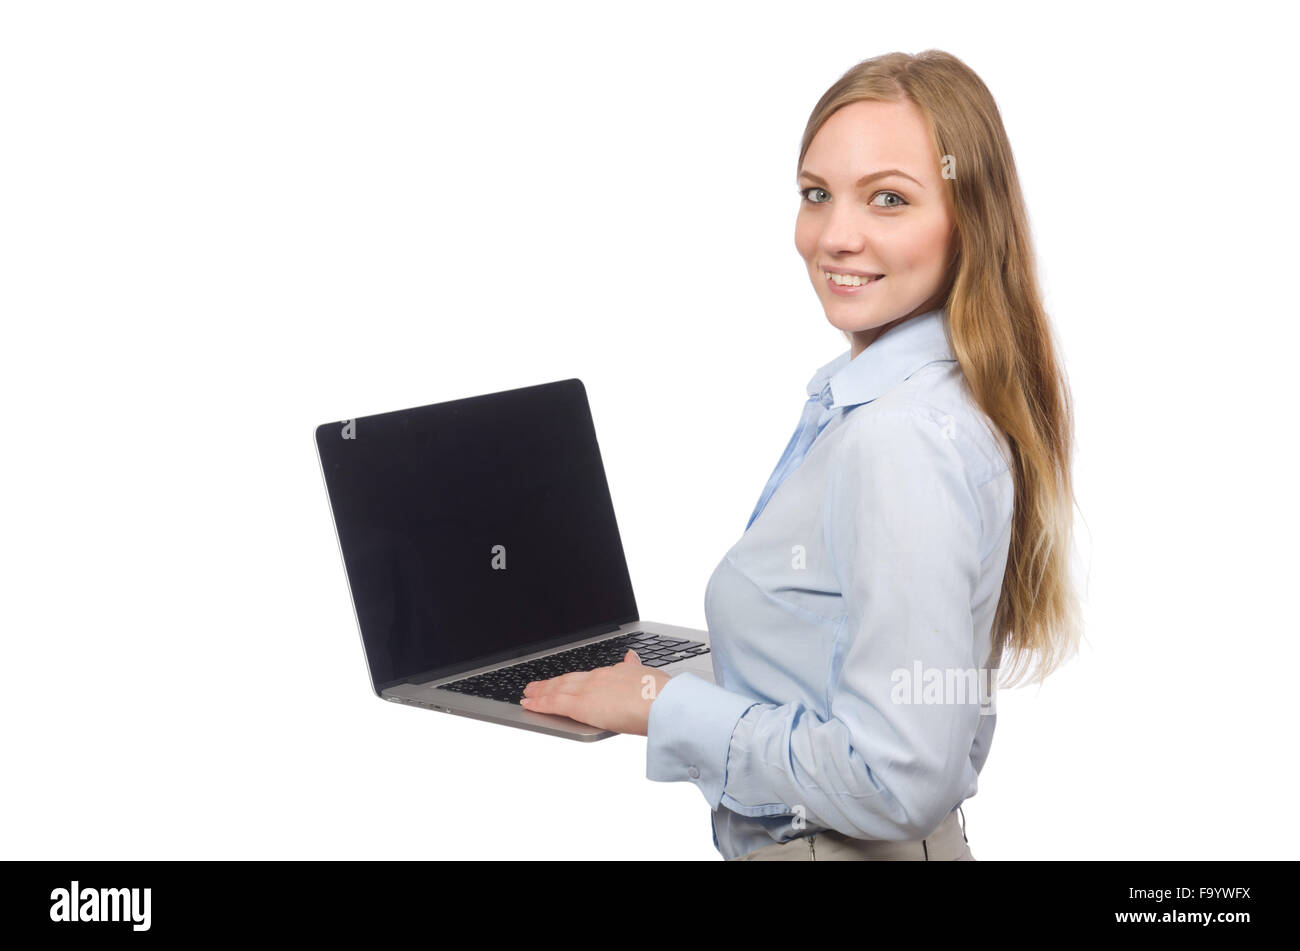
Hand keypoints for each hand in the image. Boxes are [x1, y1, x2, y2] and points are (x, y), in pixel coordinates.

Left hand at [520, 649, 672, 735]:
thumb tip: (632, 657)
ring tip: (528, 693)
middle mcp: (600, 677)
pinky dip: (539, 703)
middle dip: (552, 682)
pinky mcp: (581, 705)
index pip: (589, 676)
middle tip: (536, 685)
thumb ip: (636, 668)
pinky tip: (528, 704)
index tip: (565, 680)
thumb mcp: (651, 676)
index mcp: (617, 672)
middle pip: (569, 679)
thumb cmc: (665, 695)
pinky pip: (554, 703)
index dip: (573, 679)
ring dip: (541, 691)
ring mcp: (589, 689)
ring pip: (558, 689)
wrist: (664, 702)